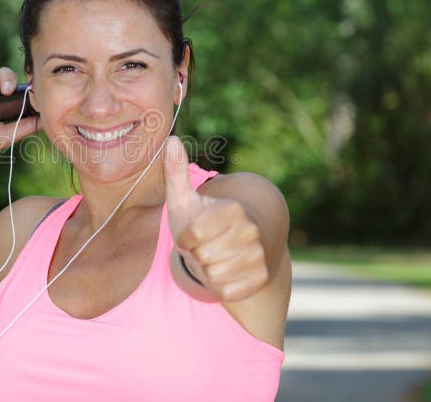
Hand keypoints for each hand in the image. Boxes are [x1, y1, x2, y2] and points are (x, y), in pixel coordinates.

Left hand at [163, 136, 268, 300]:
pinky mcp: (260, 277)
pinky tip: (224, 270)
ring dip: (207, 270)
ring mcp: (258, 255)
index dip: (185, 238)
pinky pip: (225, 291)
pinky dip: (219, 285)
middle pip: (203, 257)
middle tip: (205, 245)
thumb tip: (170, 140)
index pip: (192, 235)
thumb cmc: (206, 219)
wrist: (243, 240)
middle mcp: (251, 231)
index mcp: (232, 209)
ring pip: (214, 275)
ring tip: (214, 256)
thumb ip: (176, 171)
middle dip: (196, 254)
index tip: (191, 233)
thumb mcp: (186, 197)